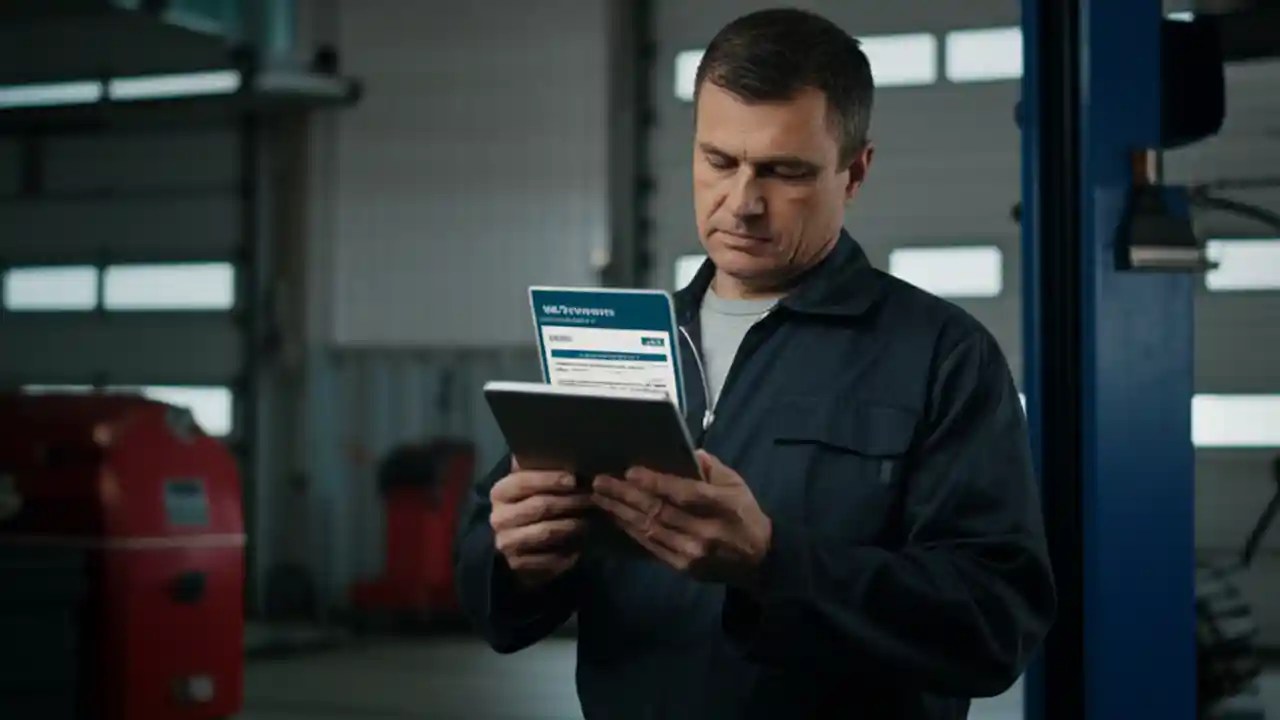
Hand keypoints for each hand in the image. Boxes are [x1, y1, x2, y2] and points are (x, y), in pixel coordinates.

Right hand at [490, 458, 591, 589]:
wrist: (518, 546)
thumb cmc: (531, 506)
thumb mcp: (531, 486)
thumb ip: (539, 469)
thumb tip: (561, 447)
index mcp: (500, 492)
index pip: (523, 482)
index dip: (549, 479)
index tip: (573, 478)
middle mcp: (498, 517)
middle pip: (539, 506)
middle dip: (569, 501)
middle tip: (592, 498)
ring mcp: (506, 542)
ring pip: (546, 531)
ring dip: (572, 525)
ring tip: (590, 520)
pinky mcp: (517, 564)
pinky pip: (548, 557)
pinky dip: (566, 551)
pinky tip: (579, 545)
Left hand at [591, 450, 771, 588]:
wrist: (759, 560)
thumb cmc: (744, 514)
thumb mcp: (736, 484)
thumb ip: (710, 467)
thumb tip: (684, 452)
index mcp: (721, 506)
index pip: (683, 493)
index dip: (655, 482)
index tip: (629, 471)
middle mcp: (704, 531)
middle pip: (659, 511)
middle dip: (626, 495)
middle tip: (600, 482)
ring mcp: (692, 552)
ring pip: (649, 529)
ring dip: (621, 513)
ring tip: (600, 497)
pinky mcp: (683, 567)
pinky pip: (651, 546)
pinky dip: (632, 530)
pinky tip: (617, 518)